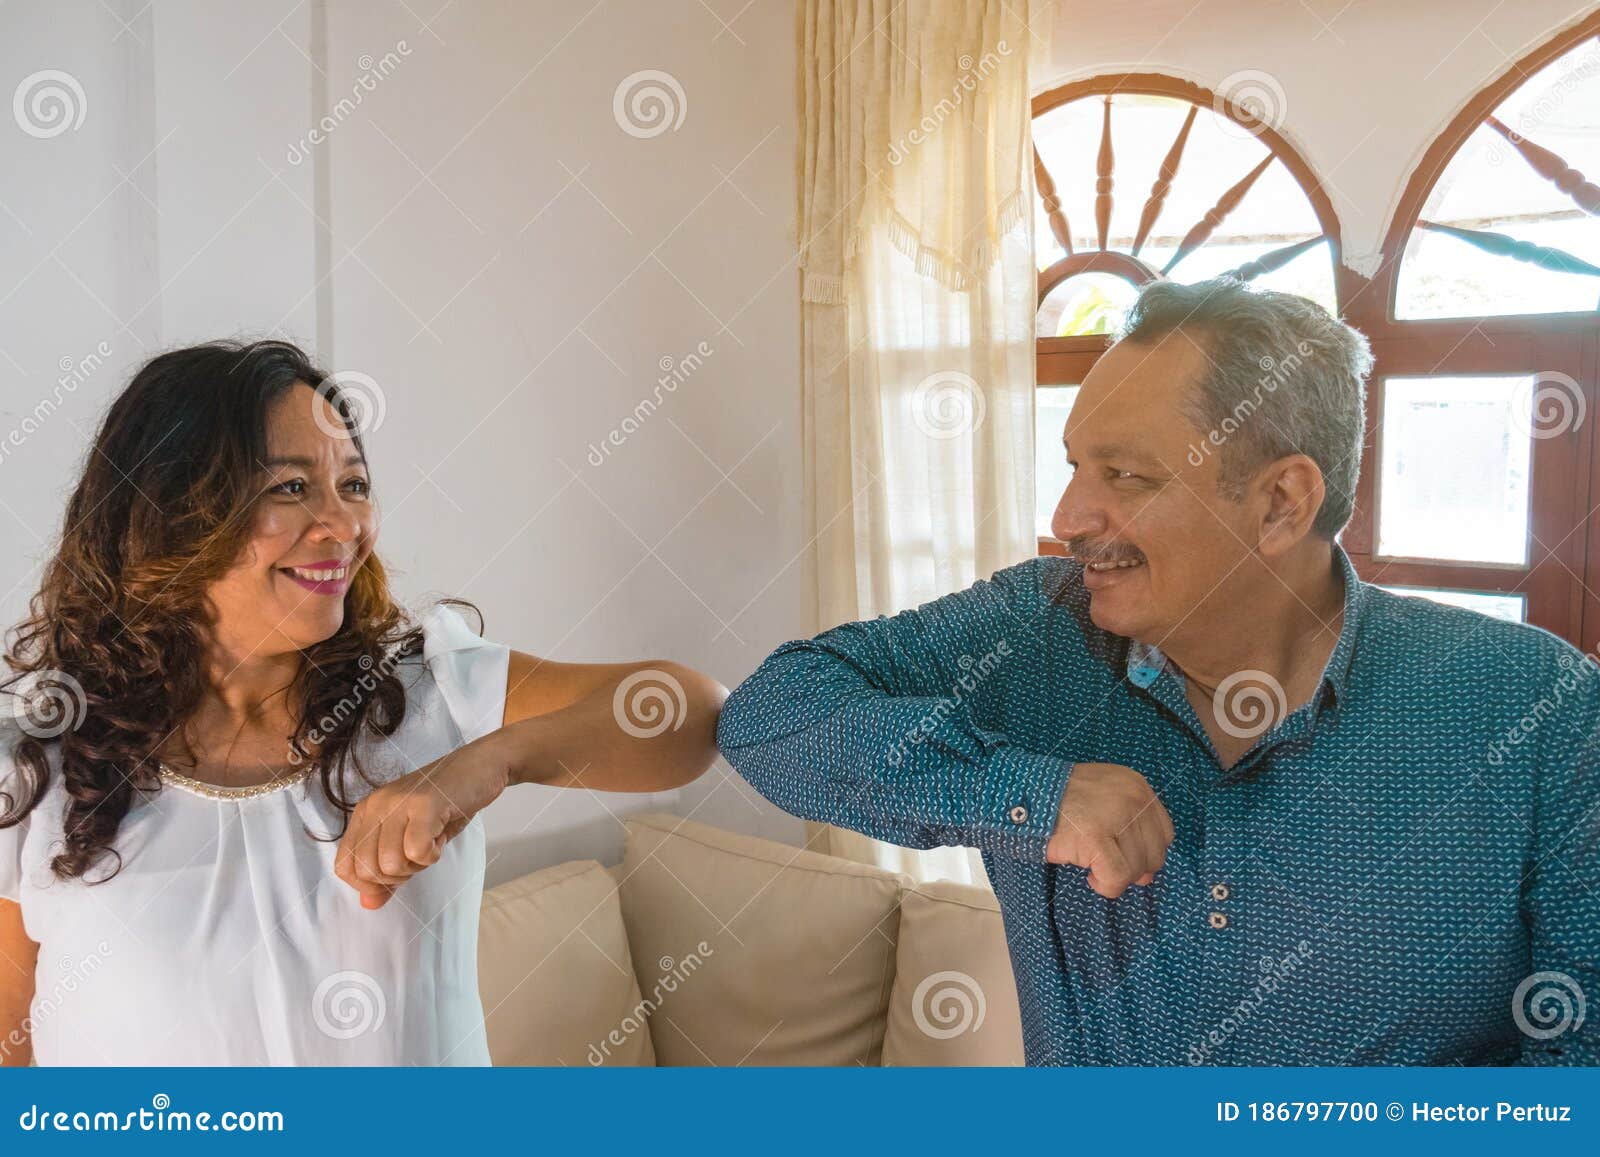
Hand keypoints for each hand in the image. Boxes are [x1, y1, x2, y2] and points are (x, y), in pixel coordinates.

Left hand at [334, 736, 510, 909]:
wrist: (480, 767)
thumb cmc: (446, 806)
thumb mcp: (410, 840)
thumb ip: (388, 873)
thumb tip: (369, 905)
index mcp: (366, 813)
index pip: (344, 865)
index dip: (368, 883)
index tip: (396, 873)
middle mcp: (376, 806)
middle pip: (366, 869)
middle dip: (396, 876)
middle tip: (418, 855)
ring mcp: (398, 803)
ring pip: (390, 863)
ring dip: (417, 864)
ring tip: (431, 842)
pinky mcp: (424, 804)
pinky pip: (417, 851)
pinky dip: (432, 855)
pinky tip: (441, 837)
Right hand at [1044, 761, 1172, 898]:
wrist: (1022, 792)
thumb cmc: (1058, 799)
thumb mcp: (1102, 799)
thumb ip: (1130, 829)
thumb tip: (1147, 875)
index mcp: (1136, 785)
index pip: (1164, 833)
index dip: (1145, 852)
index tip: (1123, 855)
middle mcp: (1133, 797)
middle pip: (1155, 854)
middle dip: (1131, 866)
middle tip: (1104, 862)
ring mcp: (1116, 816)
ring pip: (1137, 869)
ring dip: (1114, 875)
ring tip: (1090, 864)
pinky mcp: (1096, 837)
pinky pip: (1117, 878)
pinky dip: (1105, 886)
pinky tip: (1089, 875)